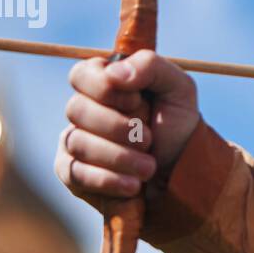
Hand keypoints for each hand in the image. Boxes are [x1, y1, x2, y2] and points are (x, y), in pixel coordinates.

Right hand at [55, 50, 200, 200]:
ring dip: (121, 158)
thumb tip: (114, 74)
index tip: (137, 101)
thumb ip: (150, 66)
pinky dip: (109, 181)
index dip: (107, 89)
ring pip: (78, 143)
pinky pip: (76, 174)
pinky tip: (133, 186)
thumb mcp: (178, 89)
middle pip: (76, 109)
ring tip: (149, 168)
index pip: (82, 75)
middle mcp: (84, 110)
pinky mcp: (72, 173)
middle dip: (119, 128)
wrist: (181, 174)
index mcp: (104, 83)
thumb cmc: (176, 127)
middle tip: (149, 139)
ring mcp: (74, 140)